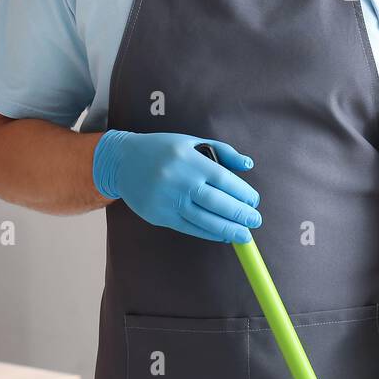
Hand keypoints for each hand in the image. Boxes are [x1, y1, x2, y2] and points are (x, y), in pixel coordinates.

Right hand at [92, 131, 259, 242]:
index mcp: (190, 160)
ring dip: (227, 229)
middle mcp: (179, 180)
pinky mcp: (159, 216)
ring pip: (204, 219)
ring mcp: (168, 200)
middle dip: (240, 214)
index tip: (254, 201)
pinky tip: (222, 235)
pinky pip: (189, 228)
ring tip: (244, 235)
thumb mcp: (191, 142)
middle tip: (255, 221)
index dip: (243, 193)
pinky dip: (208, 233)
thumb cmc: (162, 149)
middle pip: (216, 202)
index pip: (224, 179)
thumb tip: (248, 165)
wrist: (123, 161)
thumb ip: (223, 152)